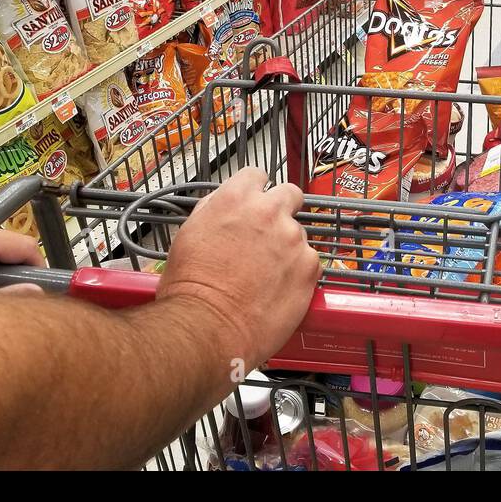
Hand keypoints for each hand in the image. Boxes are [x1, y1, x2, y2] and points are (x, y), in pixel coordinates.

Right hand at [159, 168, 319, 370]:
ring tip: (267, 274)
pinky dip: (298, 272)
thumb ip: (214, 210)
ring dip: (287, 247)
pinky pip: (310, 261)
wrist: (208, 326)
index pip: (256, 175)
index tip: (255, 202)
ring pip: (298, 233)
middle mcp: (268, 212)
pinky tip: (278, 288)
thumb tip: (226, 205)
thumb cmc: (190, 287)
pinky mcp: (309, 266)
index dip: (255, 190)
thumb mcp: (190, 233)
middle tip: (270, 233)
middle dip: (283, 209)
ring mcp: (292, 238)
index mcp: (236, 198)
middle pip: (290, 194)